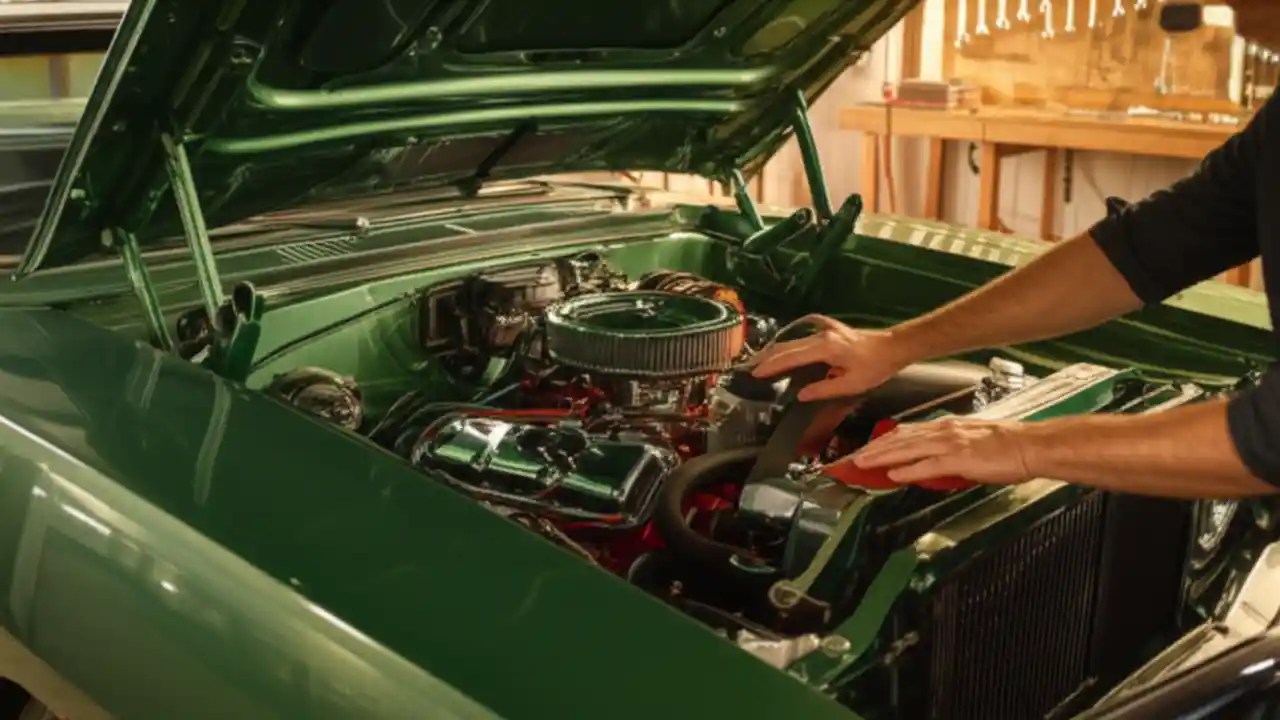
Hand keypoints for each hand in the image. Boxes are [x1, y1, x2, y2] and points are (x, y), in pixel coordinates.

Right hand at [748, 315, 911, 401]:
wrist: (894, 346)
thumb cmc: (875, 367)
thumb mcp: (851, 384)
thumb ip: (824, 389)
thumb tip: (800, 394)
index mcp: (824, 349)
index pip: (790, 357)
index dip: (771, 366)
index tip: (755, 374)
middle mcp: (820, 335)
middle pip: (787, 345)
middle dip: (767, 356)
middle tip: (750, 367)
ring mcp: (824, 329)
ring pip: (793, 339)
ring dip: (776, 350)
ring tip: (761, 360)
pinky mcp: (829, 329)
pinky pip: (804, 336)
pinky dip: (791, 344)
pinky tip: (786, 349)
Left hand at [844, 418, 1035, 485]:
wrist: (1030, 445)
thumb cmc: (1007, 445)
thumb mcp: (970, 441)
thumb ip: (948, 449)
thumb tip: (929, 460)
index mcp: (946, 426)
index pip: (907, 432)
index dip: (884, 441)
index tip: (867, 448)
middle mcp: (943, 431)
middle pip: (900, 439)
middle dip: (874, 449)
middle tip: (852, 458)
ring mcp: (950, 444)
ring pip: (907, 449)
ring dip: (882, 457)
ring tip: (861, 464)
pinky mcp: (959, 459)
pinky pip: (927, 465)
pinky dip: (908, 470)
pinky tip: (892, 475)